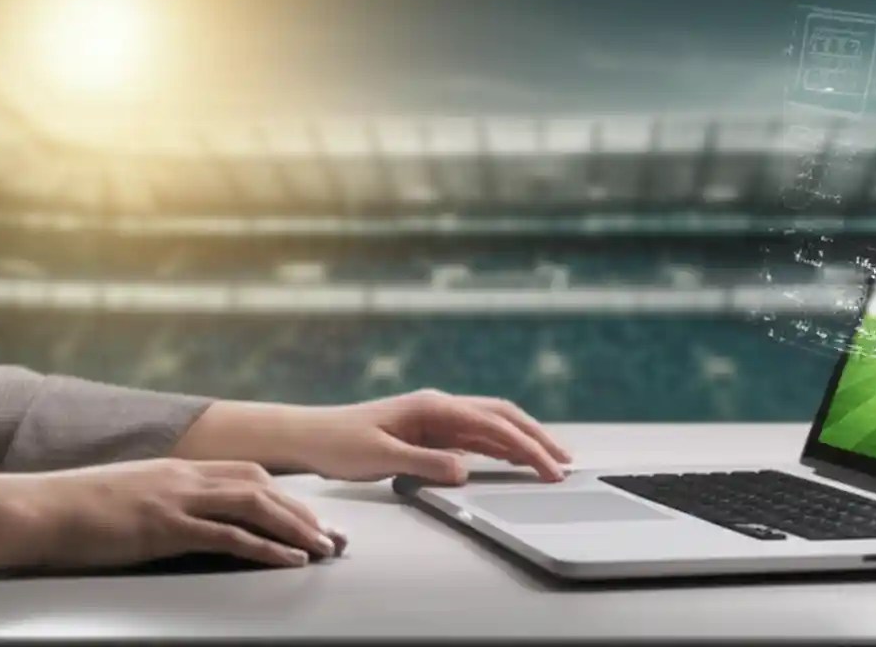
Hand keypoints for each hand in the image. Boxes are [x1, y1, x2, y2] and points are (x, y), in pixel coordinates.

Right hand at [0, 458, 347, 576]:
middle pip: (263, 487)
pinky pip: (229, 536)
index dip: (288, 496)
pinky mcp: (165, 526)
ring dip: (295, 528)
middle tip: (336, 537)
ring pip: (255, 506)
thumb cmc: (79, 508)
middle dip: (305, 512)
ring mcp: (177, 499)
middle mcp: (187, 476)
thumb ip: (169, 500)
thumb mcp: (134, 494)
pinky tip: (289, 561)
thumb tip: (195, 517)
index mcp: (181, 468)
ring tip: (324, 549)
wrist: (38, 508)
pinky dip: (266, 548)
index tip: (314, 517)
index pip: (250, 475)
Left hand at [296, 389, 573, 483]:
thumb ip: (425, 464)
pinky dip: (502, 446)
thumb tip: (466, 469)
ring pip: (493, 424)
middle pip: (502, 417)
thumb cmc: (339, 444)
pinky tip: (516, 458)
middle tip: (565, 461)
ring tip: (552, 459)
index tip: (550, 467)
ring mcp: (437, 417)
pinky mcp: (431, 431)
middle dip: (537, 437)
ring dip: (524, 440)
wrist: (310, 435)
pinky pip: (475, 436)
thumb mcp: (380, 458)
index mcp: (433, 407)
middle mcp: (440, 406)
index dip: (527, 446)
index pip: (493, 425)